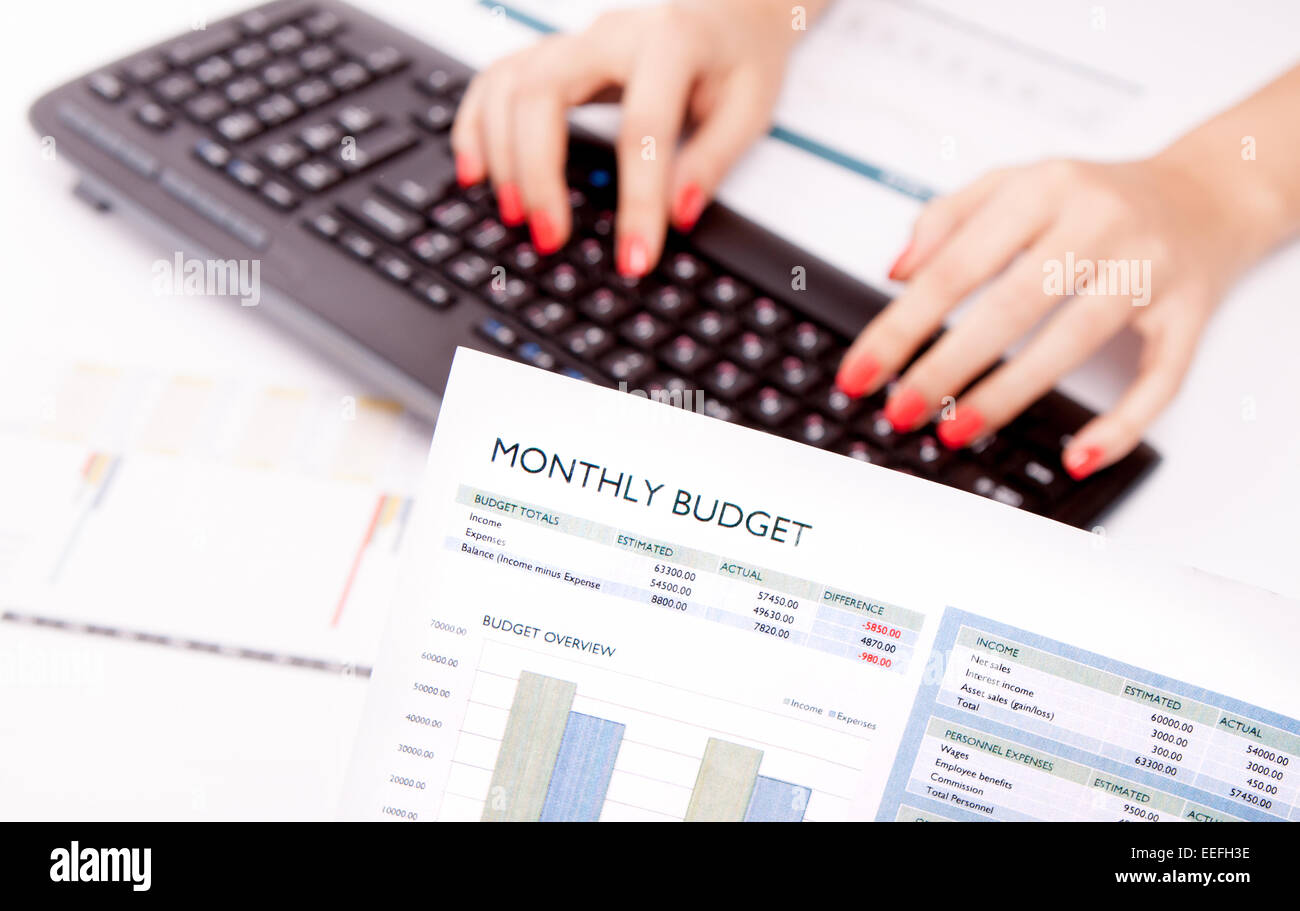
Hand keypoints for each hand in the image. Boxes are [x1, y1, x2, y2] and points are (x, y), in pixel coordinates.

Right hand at [450, 0, 807, 275]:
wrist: (730, 10)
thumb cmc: (739, 57)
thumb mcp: (750, 108)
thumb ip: (712, 160)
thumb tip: (677, 214)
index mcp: (669, 42)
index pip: (642, 127)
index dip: (637, 201)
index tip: (633, 258)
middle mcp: (610, 34)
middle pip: (545, 94)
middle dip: (539, 173)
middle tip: (548, 237)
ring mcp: (574, 41)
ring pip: (510, 85)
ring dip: (501, 154)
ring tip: (512, 214)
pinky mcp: (552, 55)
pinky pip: (495, 80)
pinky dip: (475, 125)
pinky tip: (473, 172)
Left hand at [835, 155, 1274, 479]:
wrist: (1207, 192)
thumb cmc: (1095, 196)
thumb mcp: (1015, 182)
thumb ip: (947, 218)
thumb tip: (897, 271)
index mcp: (1044, 187)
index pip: (955, 266)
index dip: (901, 326)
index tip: (864, 372)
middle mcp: (1099, 223)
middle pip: (1010, 306)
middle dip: (946, 366)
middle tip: (902, 409)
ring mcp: (1148, 268)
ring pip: (1073, 341)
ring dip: (1009, 394)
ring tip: (955, 429)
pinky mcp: (1189, 312)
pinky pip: (1162, 378)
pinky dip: (1123, 423)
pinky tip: (1080, 454)